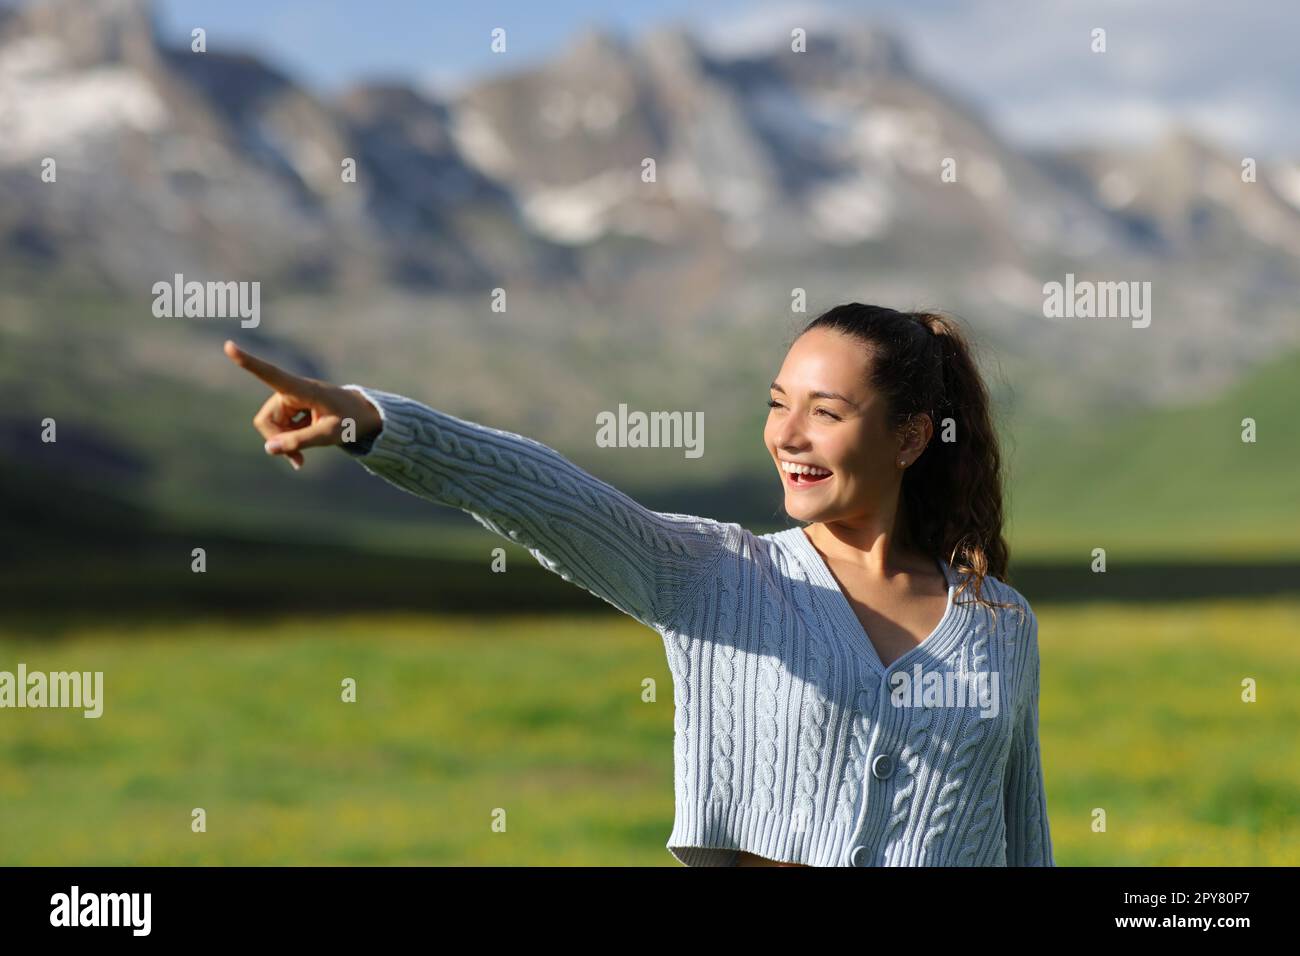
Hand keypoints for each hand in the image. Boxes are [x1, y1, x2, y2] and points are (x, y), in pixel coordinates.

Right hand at [224, 340, 381, 469]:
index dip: (248, 362)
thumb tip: (268, 448)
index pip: (271, 375)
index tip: (229, 345)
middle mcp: (290, 391)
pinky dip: (287, 442)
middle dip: (277, 440)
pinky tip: (301, 452)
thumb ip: (300, 441)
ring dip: (283, 443)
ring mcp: (288, 400)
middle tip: (298, 460)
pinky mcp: (289, 409)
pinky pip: (277, 430)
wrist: (364, 415)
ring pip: (270, 427)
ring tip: (303, 456)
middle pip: (266, 420)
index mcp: (302, 389)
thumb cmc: (351, 420)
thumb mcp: (330, 434)